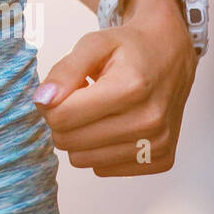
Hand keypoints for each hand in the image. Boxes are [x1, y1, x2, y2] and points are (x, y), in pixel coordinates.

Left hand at [32, 0, 198, 175]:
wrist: (171, 55)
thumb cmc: (130, 49)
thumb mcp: (93, 44)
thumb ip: (65, 71)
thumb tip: (42, 100)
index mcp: (130, 87)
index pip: (62, 117)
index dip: (50, 104)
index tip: (59, 91)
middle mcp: (149, 120)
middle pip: (70, 142)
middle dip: (64, 120)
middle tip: (78, 100)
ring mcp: (158, 144)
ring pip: (85, 160)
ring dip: (81, 137)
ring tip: (97, 112)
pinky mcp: (162, 160)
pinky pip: (105, 169)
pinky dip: (101, 149)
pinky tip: (114, 125)